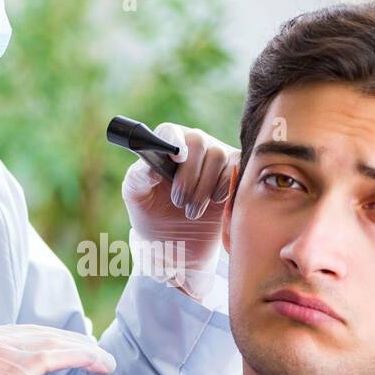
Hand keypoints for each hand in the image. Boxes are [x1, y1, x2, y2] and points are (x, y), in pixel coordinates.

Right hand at [0, 323, 117, 374]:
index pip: (25, 332)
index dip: (55, 338)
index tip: (78, 346)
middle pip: (41, 333)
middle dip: (74, 342)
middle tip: (98, 352)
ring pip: (52, 342)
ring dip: (84, 351)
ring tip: (105, 362)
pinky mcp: (10, 370)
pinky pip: (54, 356)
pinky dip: (81, 358)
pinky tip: (99, 365)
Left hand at [121, 122, 236, 300]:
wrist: (177, 241)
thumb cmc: (152, 213)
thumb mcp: (137, 196)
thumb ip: (139, 176)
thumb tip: (150, 165)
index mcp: (165, 145)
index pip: (169, 132)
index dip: (174, 142)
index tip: (176, 159)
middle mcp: (192, 146)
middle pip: (197, 141)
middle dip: (188, 175)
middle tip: (178, 201)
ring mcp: (215, 157)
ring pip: (217, 156)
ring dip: (203, 189)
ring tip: (191, 211)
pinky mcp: (234, 172)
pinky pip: (237, 168)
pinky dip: (225, 187)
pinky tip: (214, 201)